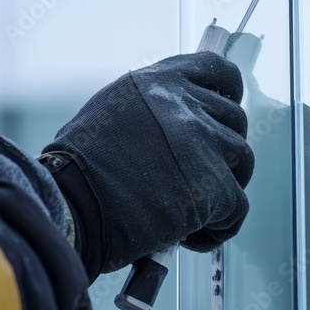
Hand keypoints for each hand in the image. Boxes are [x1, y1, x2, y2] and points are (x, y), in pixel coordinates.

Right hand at [41, 51, 254, 279]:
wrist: (68, 210)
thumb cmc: (75, 176)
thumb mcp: (109, 116)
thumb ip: (152, 112)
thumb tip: (181, 127)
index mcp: (158, 83)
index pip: (217, 73)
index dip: (227, 98)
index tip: (223, 118)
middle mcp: (183, 104)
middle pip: (235, 122)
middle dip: (223, 154)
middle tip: (198, 181)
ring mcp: (201, 144)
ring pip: (241, 164)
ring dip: (223, 191)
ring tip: (190, 213)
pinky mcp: (211, 187)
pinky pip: (236, 209)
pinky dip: (218, 228)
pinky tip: (188, 236)